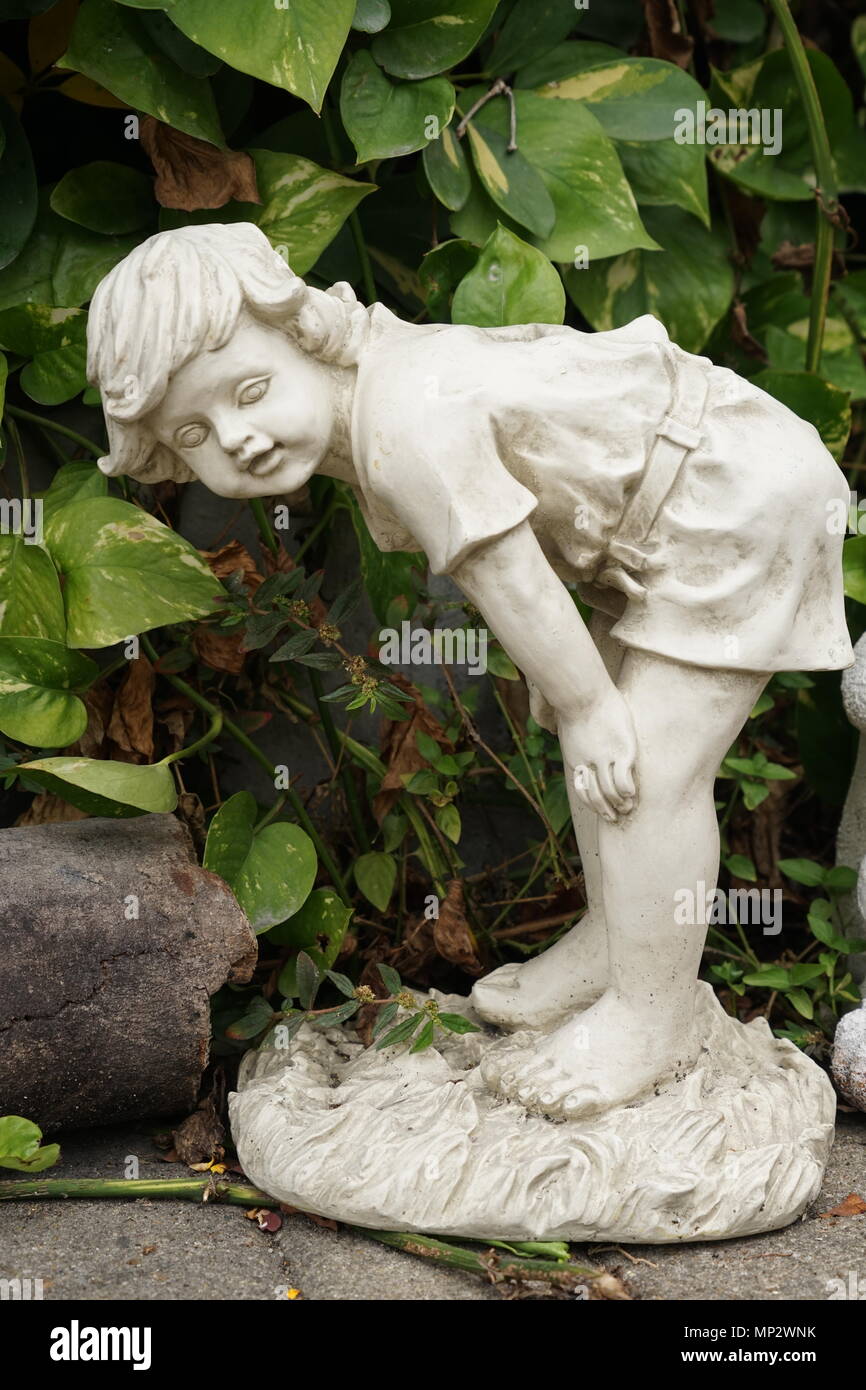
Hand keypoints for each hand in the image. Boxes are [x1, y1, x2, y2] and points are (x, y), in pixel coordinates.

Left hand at [557, 688, 636, 821]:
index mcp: (576, 760)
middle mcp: (588, 764)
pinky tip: (631, 793)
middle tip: (617, 815)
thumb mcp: (572, 727)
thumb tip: (563, 731)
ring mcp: (604, 758)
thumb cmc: (578, 704)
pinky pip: (624, 781)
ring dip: (619, 804)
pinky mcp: (622, 751)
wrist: (582, 692)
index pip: (584, 790)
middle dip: (607, 810)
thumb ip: (576, 737)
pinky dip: (627, 791)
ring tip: (627, 807)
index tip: (604, 810)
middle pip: (596, 796)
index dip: (593, 804)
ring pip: (610, 792)